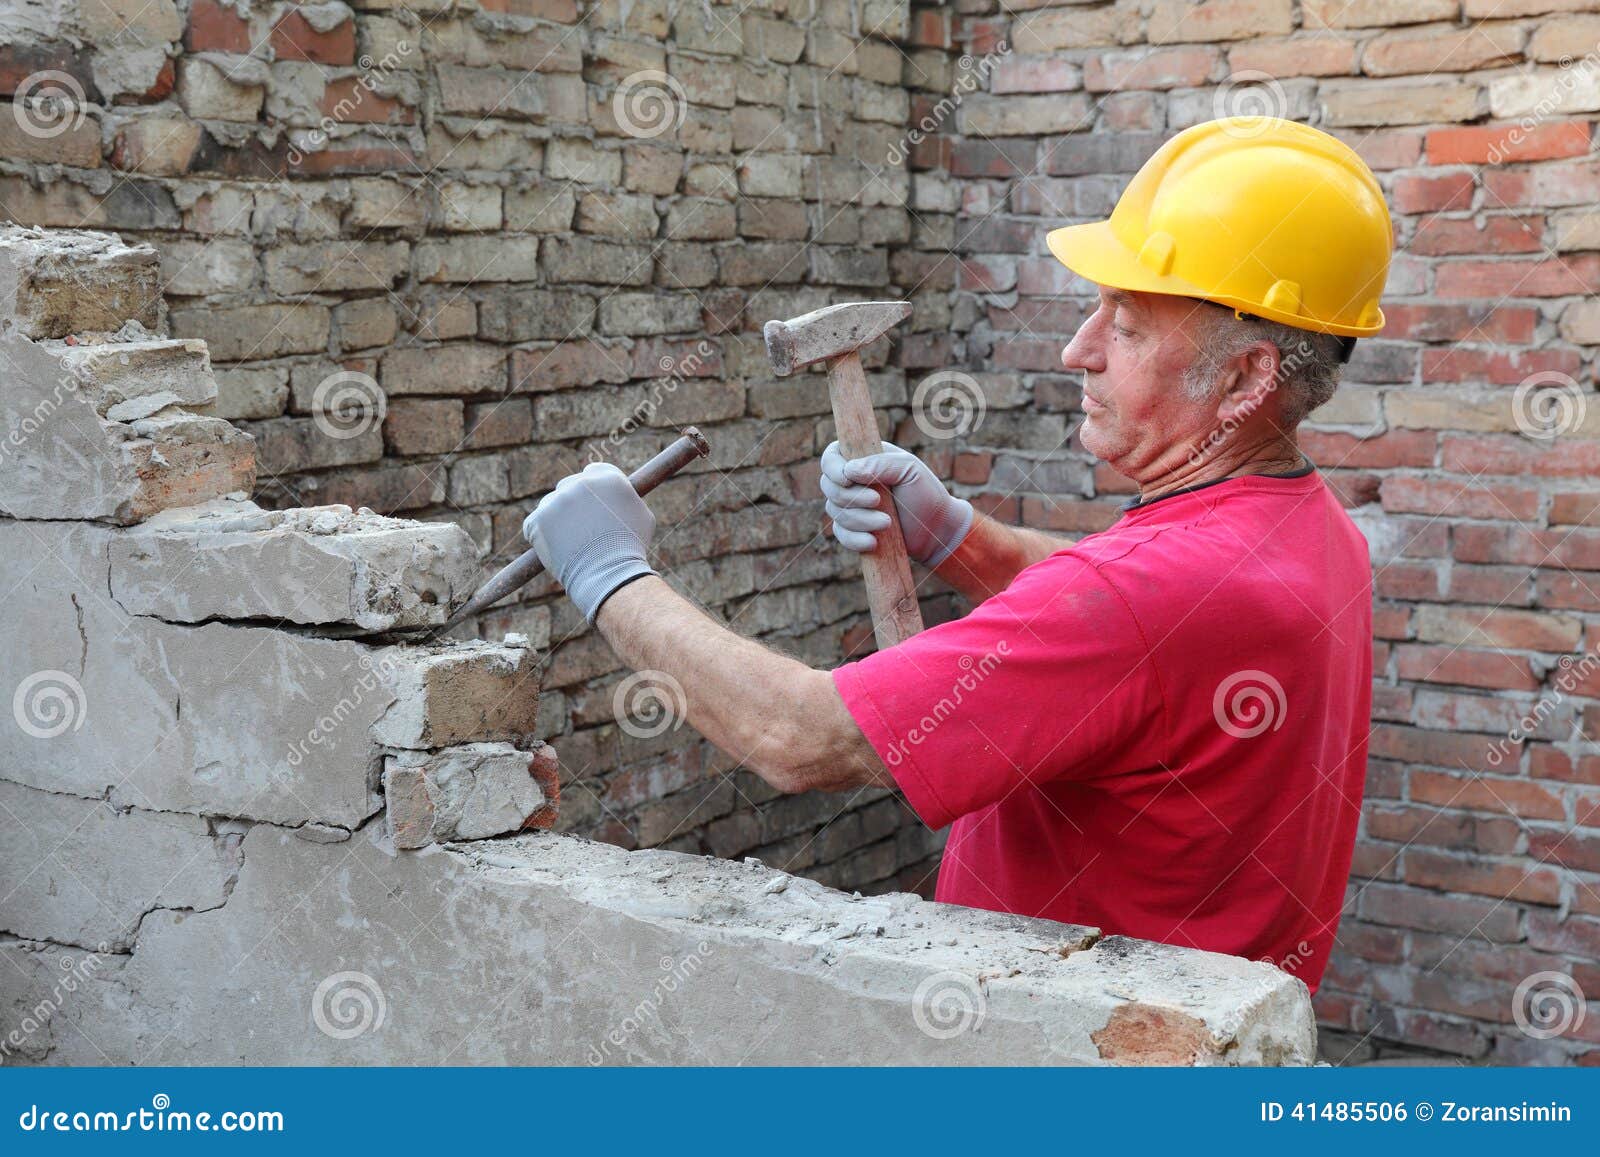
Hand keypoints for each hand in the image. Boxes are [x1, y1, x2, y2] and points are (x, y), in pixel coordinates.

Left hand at [523, 462, 655, 622]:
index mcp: (608, 478)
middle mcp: (581, 483)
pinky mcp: (538, 519)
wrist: (609, 575)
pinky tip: (555, 548)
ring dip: (557, 519)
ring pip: (551, 505)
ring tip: (571, 544)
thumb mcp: (642, 516)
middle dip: (574, 503)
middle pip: (570, 485)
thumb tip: (620, 492)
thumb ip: (626, 497)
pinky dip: (540, 534)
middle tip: (580, 527)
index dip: (593, 489)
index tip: (592, 503)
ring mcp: (557, 500)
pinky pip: (533, 523)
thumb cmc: (630, 549)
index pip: (593, 471)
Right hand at [819, 440, 973, 566]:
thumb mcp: (909, 469)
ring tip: (887, 523)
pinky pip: (840, 534)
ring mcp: (851, 507)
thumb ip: (880, 464)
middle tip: (878, 501)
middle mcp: (853, 482)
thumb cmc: (925, 493)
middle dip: (851, 497)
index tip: (847, 479)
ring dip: (860, 520)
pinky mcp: (854, 530)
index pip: (831, 457)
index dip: (832, 468)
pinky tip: (873, 542)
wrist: (936, 529)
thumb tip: (849, 471)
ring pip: (835, 512)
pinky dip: (854, 539)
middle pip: (828, 486)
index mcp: (863, 459)